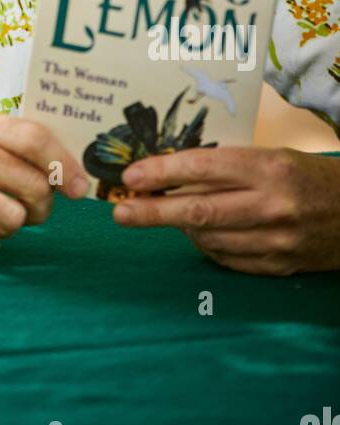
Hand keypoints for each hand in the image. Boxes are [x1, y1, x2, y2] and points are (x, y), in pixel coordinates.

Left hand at [113, 146, 339, 274]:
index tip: (132, 176)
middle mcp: (272, 206)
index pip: (204, 168)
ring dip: (179, 228)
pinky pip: (226, 260)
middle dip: (153, 211)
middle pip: (199, 210)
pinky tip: (197, 233)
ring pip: (208, 238)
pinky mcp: (279, 267)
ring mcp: (276, 241)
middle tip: (120, 211)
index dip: (162, 172)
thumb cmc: (304, 176)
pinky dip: (205, 246)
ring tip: (162, 214)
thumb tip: (168, 174)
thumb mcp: (269, 157)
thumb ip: (224, 166)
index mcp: (269, 168)